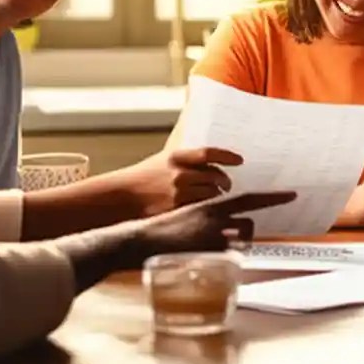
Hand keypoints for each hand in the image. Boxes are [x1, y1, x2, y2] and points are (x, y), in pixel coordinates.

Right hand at [123, 147, 243, 215]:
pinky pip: (202, 208)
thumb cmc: (145, 176)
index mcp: (177, 157)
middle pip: (215, 175)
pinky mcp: (178, 210)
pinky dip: (208, 207)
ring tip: (216, 196)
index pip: (209, 153)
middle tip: (227, 185)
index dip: (227, 156)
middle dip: (225, 181)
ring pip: (212, 193)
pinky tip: (206, 208)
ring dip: (218, 195)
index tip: (240, 160)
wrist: (123, 196)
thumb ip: (187, 159)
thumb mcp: (164, 160)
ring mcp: (179, 193)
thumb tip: (212, 159)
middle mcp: (180, 174)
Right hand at [124, 190, 295, 260]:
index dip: (272, 197)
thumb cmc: (162, 229)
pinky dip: (218, 260)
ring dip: (232, 248)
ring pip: (239, 243)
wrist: (141, 240)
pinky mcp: (206, 252)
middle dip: (246, 234)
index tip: (292, 194)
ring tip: (209, 250)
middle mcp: (215, 217)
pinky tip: (199, 259)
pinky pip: (225, 259)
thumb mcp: (187, 214)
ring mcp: (212, 236)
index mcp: (211, 204)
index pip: (249, 198)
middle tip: (237, 239)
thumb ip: (209, 216)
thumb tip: (226, 226)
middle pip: (248, 224)